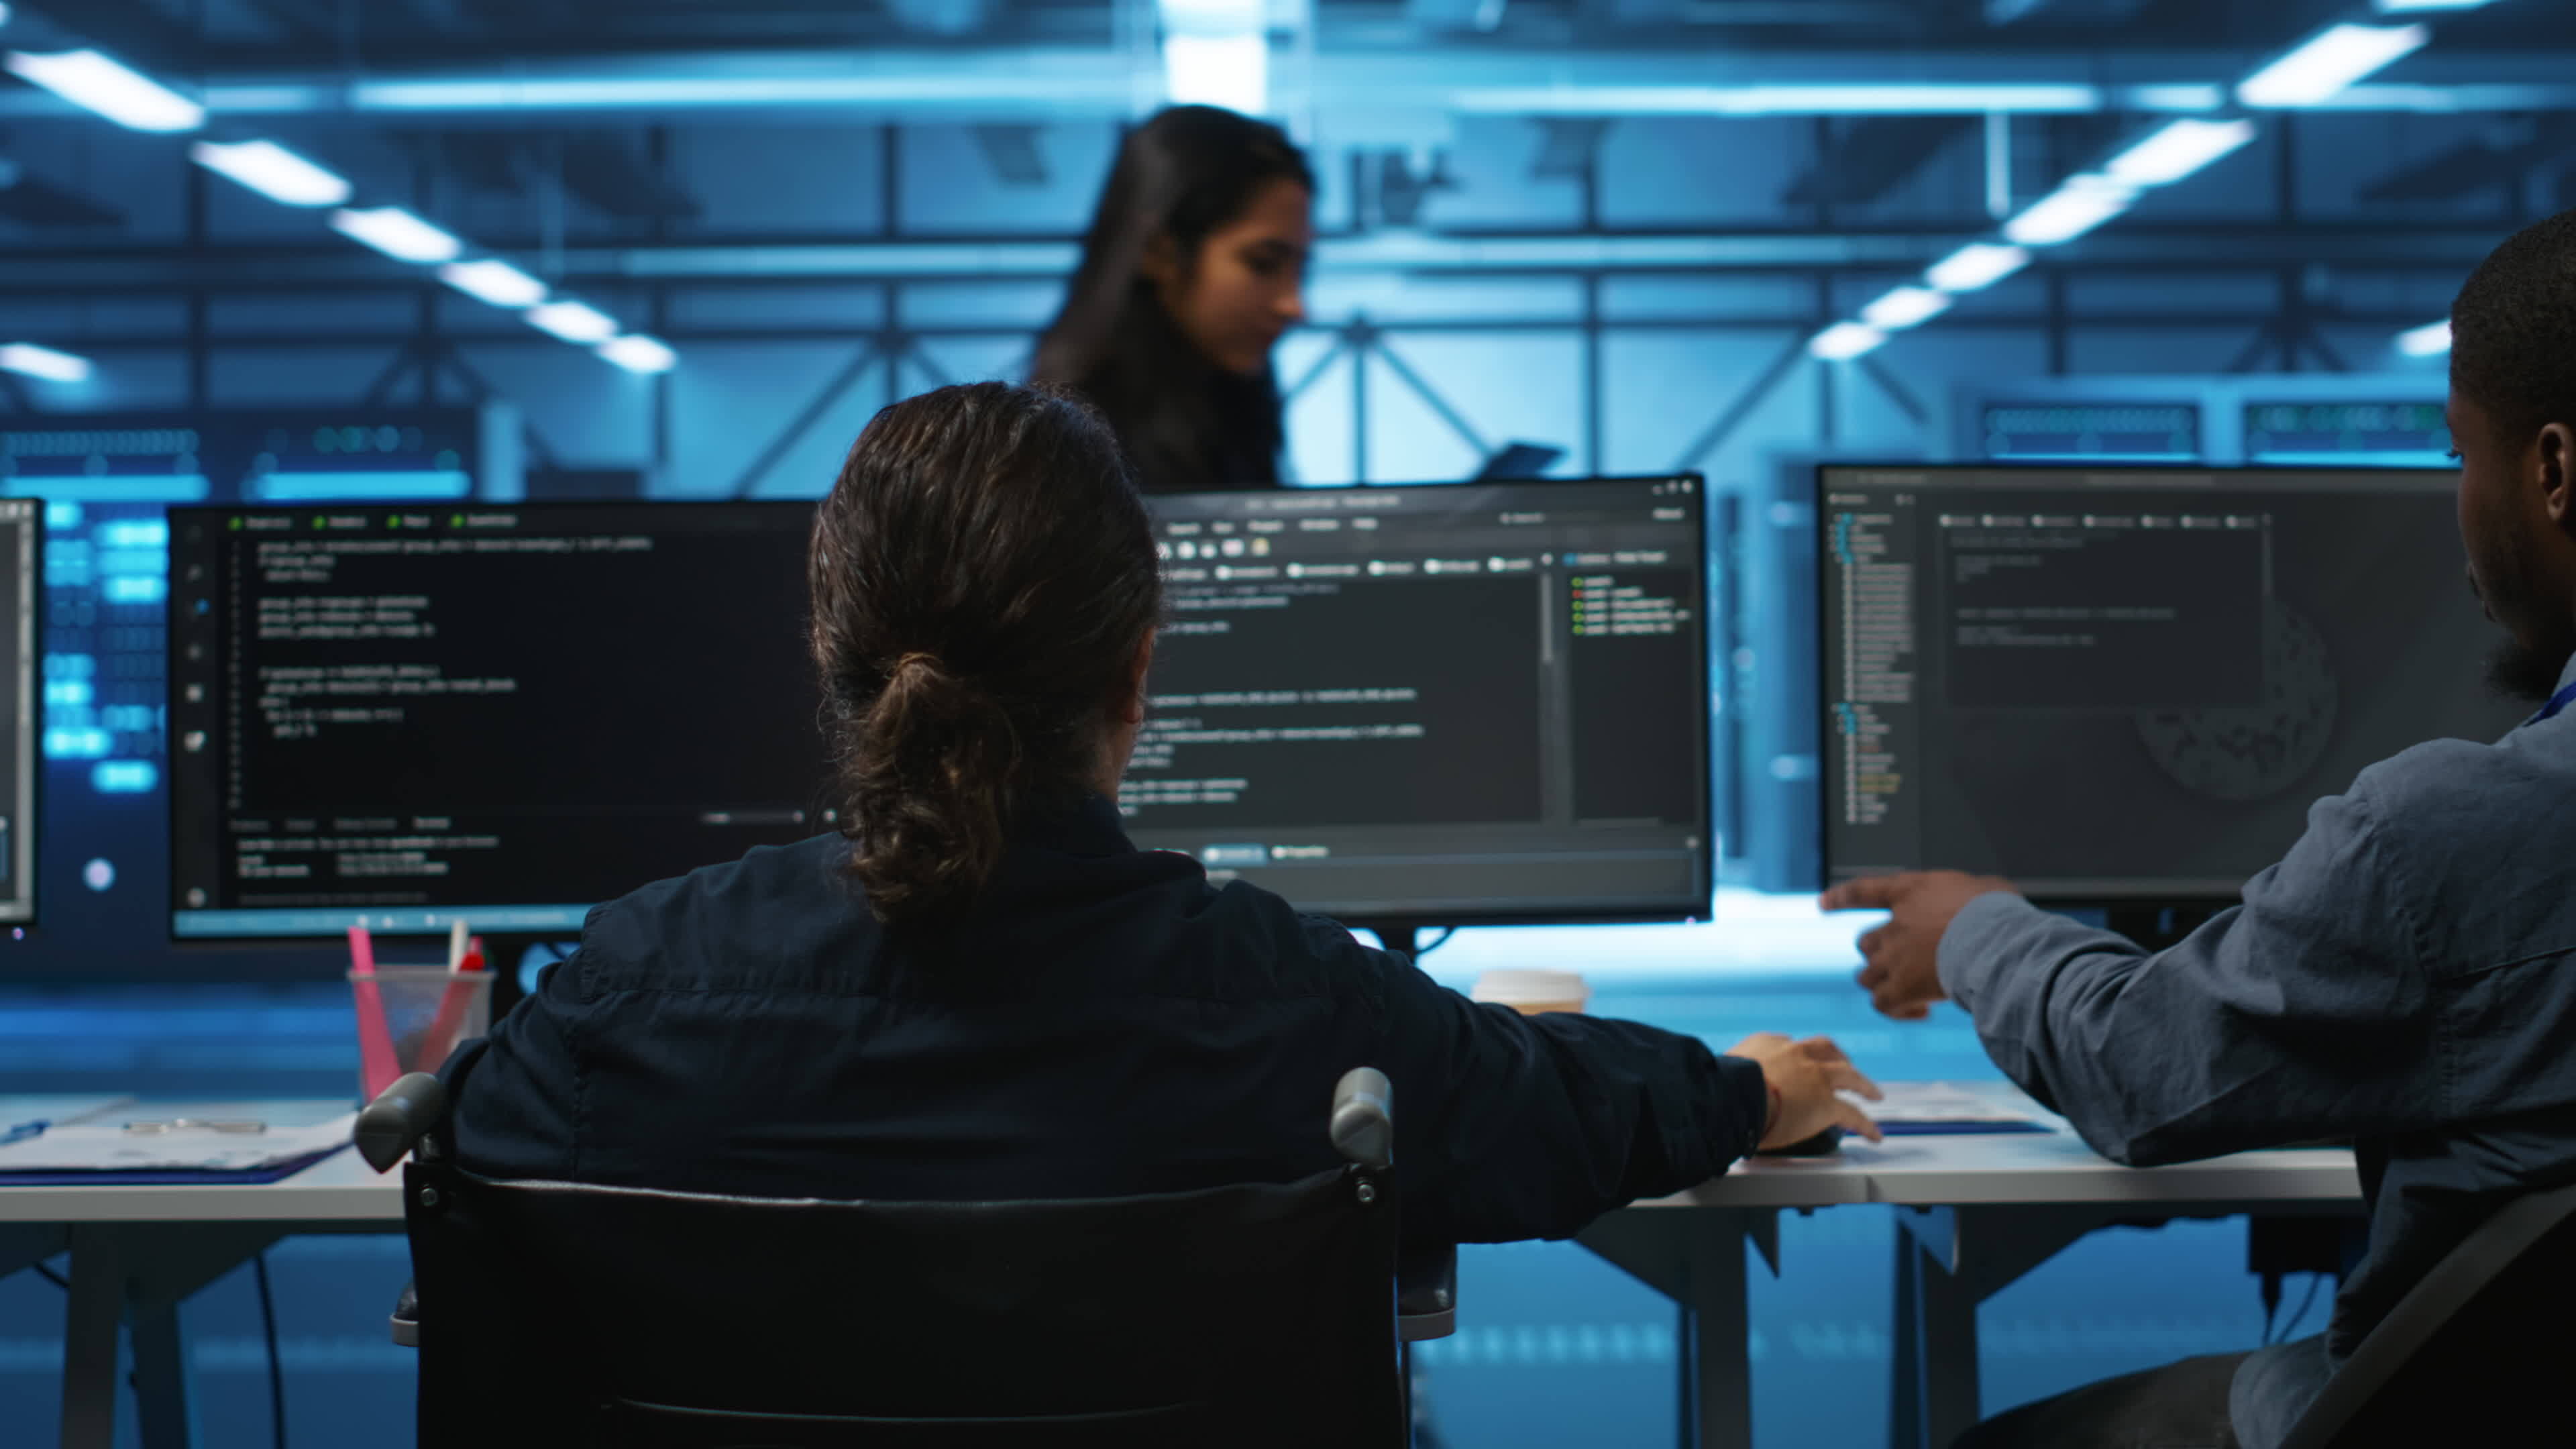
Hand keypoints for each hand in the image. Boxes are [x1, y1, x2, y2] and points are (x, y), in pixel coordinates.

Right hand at [1725, 1033, 1883, 1148]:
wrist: (1733, 1096)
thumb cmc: (1720, 1088)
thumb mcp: (1723, 1072)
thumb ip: (1732, 1077)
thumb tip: (1723, 1091)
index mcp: (1768, 1044)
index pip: (1789, 1046)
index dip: (1798, 1055)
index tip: (1798, 1061)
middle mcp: (1796, 1054)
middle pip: (1826, 1049)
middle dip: (1837, 1057)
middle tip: (1844, 1064)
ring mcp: (1815, 1077)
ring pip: (1849, 1075)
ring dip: (1863, 1084)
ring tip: (1873, 1093)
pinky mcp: (1827, 1104)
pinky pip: (1852, 1115)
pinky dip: (1866, 1125)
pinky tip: (1874, 1134)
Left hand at [1819, 871, 2018, 1020]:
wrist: (1997, 943)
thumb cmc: (1998, 913)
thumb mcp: (1984, 888)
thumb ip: (1970, 896)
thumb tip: (1982, 904)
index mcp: (1911, 892)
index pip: (1865, 891)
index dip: (1841, 898)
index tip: (1822, 903)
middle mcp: (1895, 924)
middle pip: (1865, 944)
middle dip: (1879, 956)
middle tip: (1905, 968)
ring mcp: (1894, 957)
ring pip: (1867, 977)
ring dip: (1884, 986)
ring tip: (1912, 994)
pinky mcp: (1902, 988)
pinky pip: (1883, 1005)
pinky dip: (1897, 1011)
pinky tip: (1921, 1011)